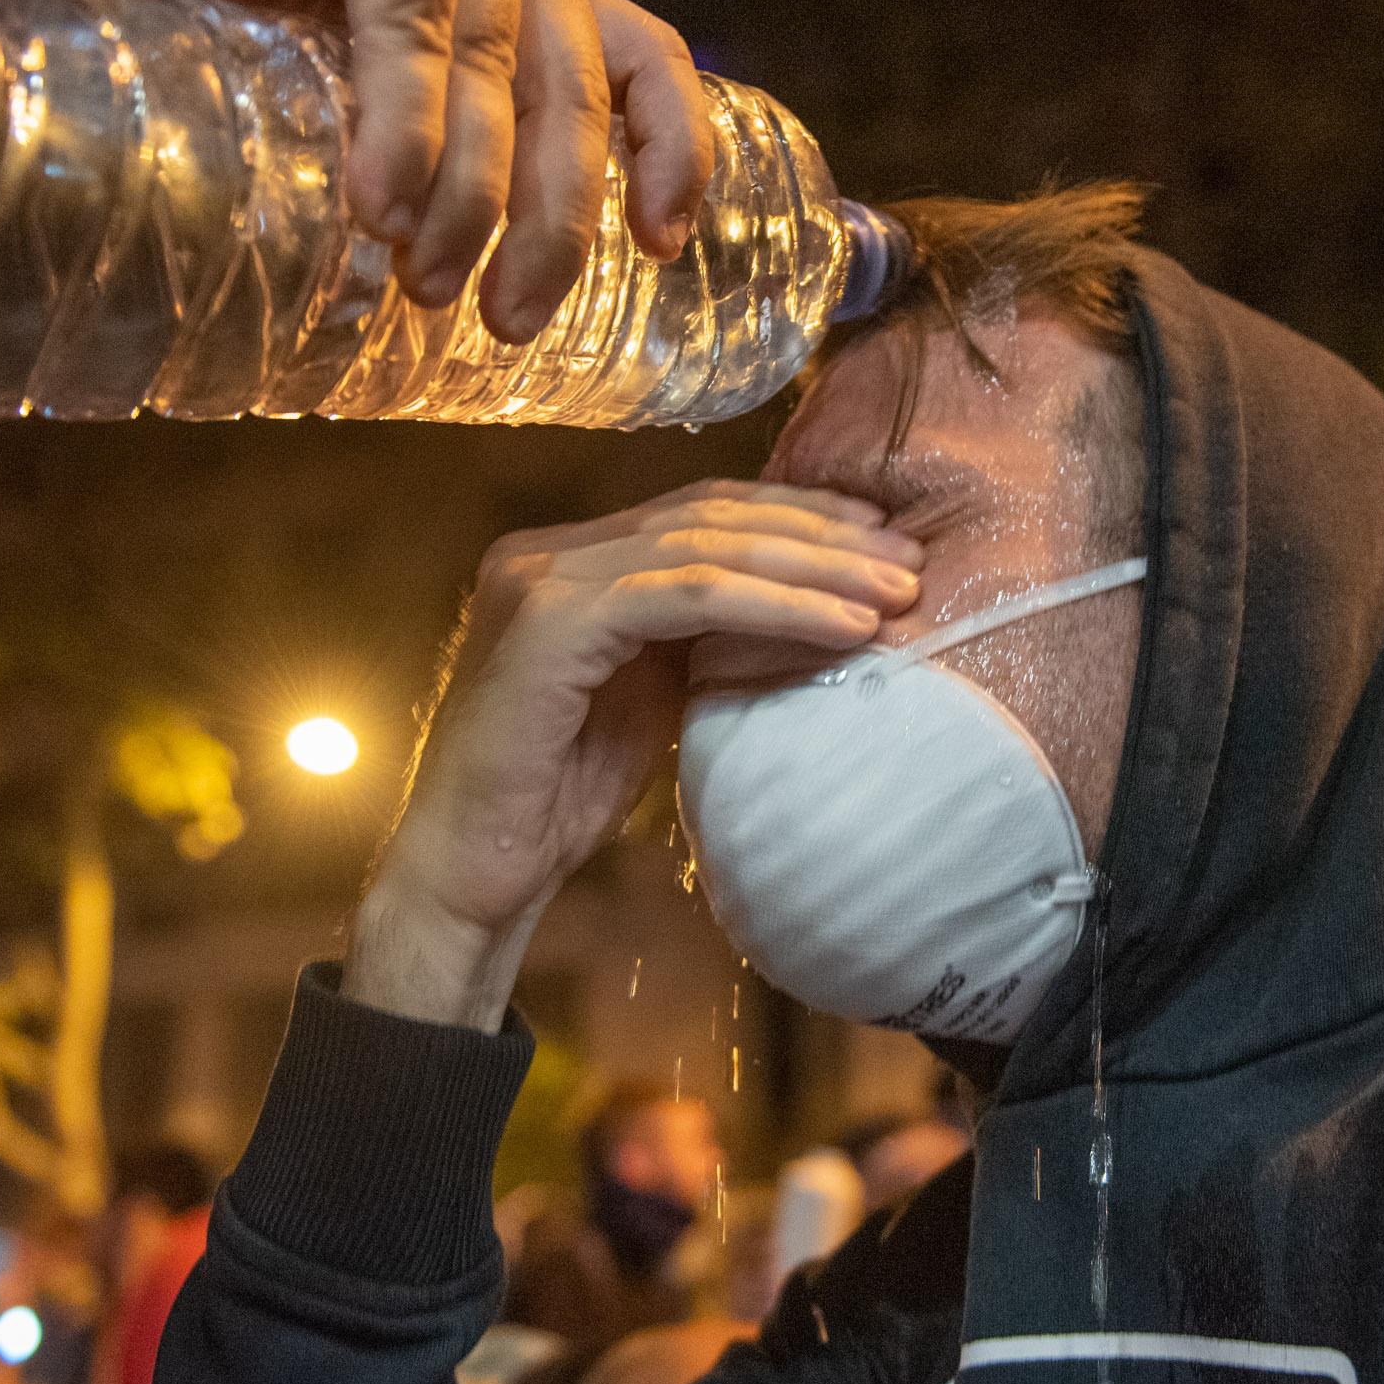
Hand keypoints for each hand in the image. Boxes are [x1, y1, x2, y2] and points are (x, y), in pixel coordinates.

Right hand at [0, 0, 716, 340]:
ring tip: (422, 283)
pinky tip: (380, 205)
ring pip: (496, 72)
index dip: (671, 154)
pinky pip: (419, 24)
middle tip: (510, 320)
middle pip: (574, 89)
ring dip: (468, 198)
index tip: (665, 250)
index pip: (642, 56)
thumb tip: (447, 266)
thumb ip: (414, 116)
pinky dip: (405, 127)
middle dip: (553, 223)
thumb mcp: (345, 54)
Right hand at [350, 483, 920, 1029]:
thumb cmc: (558, 796)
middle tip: (910, 560)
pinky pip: (687, 597)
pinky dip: (776, 607)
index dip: (797, 518)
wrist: (473, 870)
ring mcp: (542, 577)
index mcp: (570, 560)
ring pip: (706, 549)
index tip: (882, 542)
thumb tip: (811, 603)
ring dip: (815, 568)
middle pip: (711, 517)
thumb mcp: (650, 697)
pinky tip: (844, 627)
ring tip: (896, 592)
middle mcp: (549, 551)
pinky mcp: (549, 621)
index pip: (702, 514)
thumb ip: (702, 640)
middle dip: (821, 535)